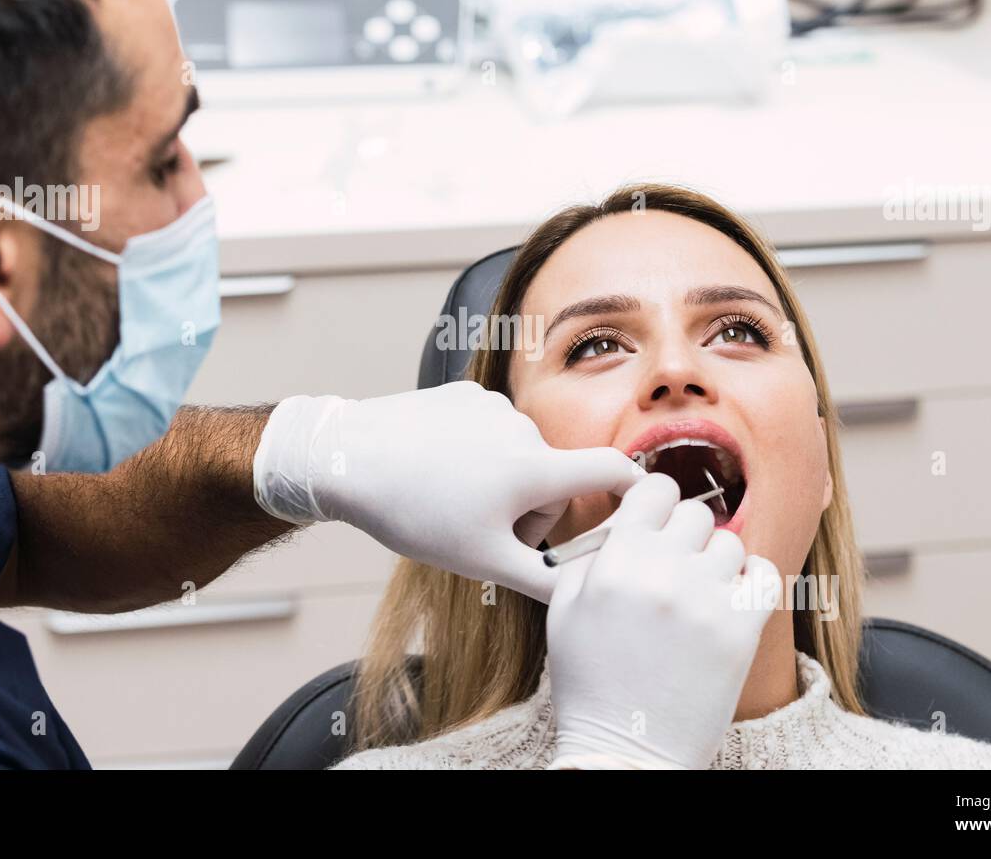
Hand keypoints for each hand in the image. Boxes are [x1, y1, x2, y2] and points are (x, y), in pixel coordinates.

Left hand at [252, 380, 644, 602]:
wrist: (347, 459)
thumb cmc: (415, 513)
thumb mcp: (480, 560)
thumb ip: (542, 581)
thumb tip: (584, 596)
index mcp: (535, 469)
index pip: (613, 471)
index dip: (636, 490)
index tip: (643, 504)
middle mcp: (523, 429)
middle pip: (554, 478)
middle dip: (531, 509)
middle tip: (483, 533)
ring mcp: (493, 407)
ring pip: (520, 456)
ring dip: (501, 482)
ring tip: (450, 499)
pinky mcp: (464, 394)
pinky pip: (489, 431)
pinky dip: (475, 453)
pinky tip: (437, 468)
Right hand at [545, 472, 781, 769]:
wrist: (626, 750)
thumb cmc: (590, 682)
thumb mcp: (564, 610)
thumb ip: (590, 554)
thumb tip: (625, 517)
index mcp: (614, 562)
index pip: (654, 489)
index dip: (657, 502)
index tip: (658, 521)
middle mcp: (661, 572)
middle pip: (695, 513)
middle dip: (685, 535)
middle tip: (674, 567)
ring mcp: (705, 599)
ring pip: (730, 543)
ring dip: (716, 562)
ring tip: (697, 595)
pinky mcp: (740, 629)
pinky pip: (765, 574)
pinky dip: (751, 580)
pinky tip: (728, 600)